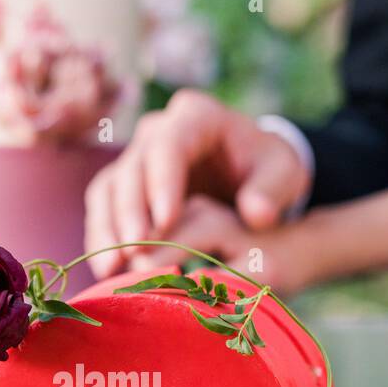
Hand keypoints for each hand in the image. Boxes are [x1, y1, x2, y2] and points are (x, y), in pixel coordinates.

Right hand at [84, 89, 309, 277]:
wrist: (251, 174)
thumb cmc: (267, 171)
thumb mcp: (284, 174)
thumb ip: (273, 191)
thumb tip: (256, 215)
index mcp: (197, 117)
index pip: (169, 146)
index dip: (162, 185)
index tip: (165, 224)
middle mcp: (159, 130)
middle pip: (132, 168)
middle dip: (130, 213)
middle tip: (134, 253)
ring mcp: (138, 156)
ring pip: (109, 187)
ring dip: (107, 229)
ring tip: (111, 268)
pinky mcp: (126, 184)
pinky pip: (104, 207)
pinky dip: (103, 237)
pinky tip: (107, 269)